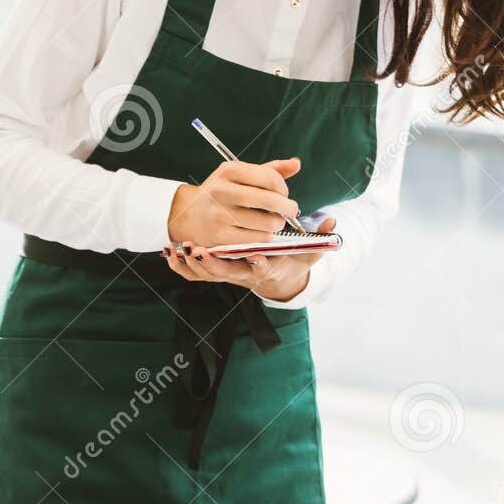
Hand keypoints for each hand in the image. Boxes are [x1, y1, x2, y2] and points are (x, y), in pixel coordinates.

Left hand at [162, 216, 335, 300]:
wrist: (279, 281)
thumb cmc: (293, 262)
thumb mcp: (309, 254)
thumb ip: (320, 239)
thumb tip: (334, 222)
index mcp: (269, 269)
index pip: (262, 268)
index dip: (256, 263)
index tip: (253, 255)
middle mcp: (247, 275)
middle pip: (229, 273)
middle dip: (214, 265)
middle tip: (200, 251)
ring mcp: (231, 275)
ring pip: (209, 275)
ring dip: (194, 266)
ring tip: (181, 249)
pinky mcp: (219, 273)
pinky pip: (197, 275)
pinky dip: (183, 267)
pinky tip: (169, 254)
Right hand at [166, 157, 301, 244]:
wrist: (188, 215)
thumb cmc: (222, 194)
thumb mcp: (240, 176)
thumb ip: (270, 170)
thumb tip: (296, 164)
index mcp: (229, 170)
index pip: (270, 177)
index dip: (284, 188)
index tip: (284, 194)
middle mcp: (222, 190)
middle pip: (271, 201)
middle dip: (288, 208)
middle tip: (290, 211)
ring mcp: (220, 214)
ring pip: (268, 223)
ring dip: (278, 224)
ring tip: (274, 222)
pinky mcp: (221, 236)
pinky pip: (258, 239)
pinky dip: (266, 237)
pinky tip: (262, 232)